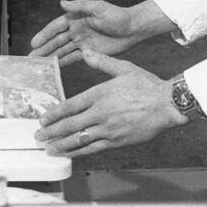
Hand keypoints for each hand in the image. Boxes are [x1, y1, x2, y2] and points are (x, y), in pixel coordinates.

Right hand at [30, 0, 139, 65]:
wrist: (133, 29)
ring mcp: (82, 42)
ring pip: (62, 51)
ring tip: (37, 65)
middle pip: (56, 41)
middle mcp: (76, 30)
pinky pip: (73, 58)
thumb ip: (80, 6)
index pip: (56, 27)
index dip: (44, 35)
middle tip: (29, 58)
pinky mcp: (89, 52)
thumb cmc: (117, 15)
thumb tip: (62, 2)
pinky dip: (63, 62)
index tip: (34, 42)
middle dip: (43, 49)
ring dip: (50, 57)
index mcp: (76, 18)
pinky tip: (53, 68)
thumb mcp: (99, 8)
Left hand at [34, 51, 185, 155]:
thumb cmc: (147, 85)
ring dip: (61, 144)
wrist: (167, 104)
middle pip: (70, 125)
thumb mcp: (123, 68)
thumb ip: (101, 62)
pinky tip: (69, 154)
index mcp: (100, 94)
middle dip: (51, 131)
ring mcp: (108, 129)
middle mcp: (100, 113)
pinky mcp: (116, 141)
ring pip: (79, 139)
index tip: (42, 119)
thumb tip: (85, 51)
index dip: (54, 114)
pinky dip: (78, 153)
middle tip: (38, 136)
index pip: (70, 105)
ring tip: (48, 148)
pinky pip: (93, 148)